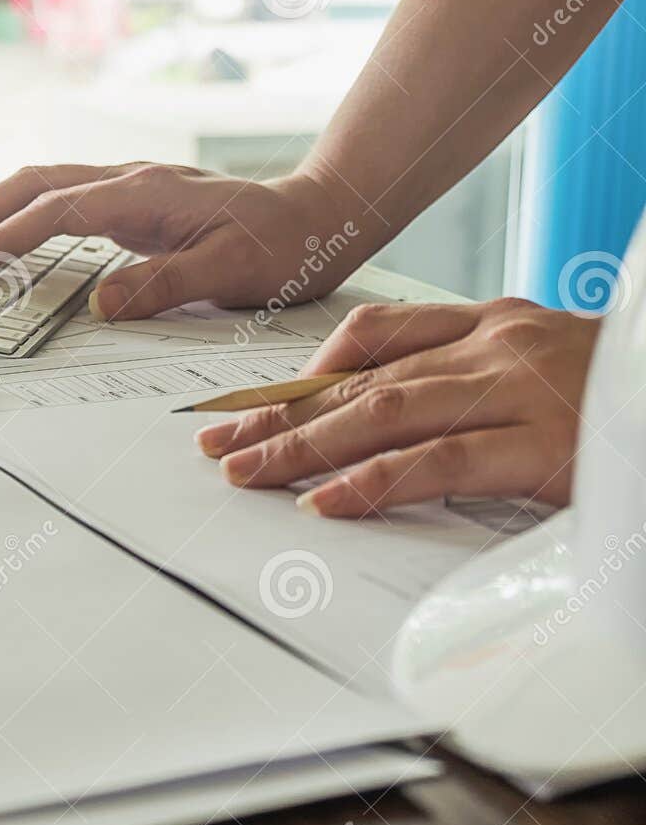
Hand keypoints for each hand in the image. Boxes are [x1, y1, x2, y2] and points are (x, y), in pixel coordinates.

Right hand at [0, 164, 365, 319]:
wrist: (319, 217)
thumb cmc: (282, 247)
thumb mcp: (232, 273)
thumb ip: (165, 286)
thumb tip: (102, 304)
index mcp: (145, 194)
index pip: (57, 209)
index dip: (8, 238)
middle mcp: (129, 180)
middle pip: (32, 182)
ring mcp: (128, 185)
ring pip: (41, 183)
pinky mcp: (130, 199)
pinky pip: (59, 196)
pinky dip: (20, 214)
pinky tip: (7, 239)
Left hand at [195, 299, 600, 516]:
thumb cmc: (618, 396)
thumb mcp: (538, 373)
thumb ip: (463, 380)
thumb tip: (374, 421)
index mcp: (493, 322)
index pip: (375, 336)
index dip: (301, 373)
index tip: (245, 405)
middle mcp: (498, 344)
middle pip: (362, 378)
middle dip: (281, 414)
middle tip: (219, 443)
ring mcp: (521, 389)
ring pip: (385, 413)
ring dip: (306, 446)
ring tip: (248, 473)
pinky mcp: (545, 444)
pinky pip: (439, 463)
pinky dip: (375, 482)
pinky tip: (326, 502)